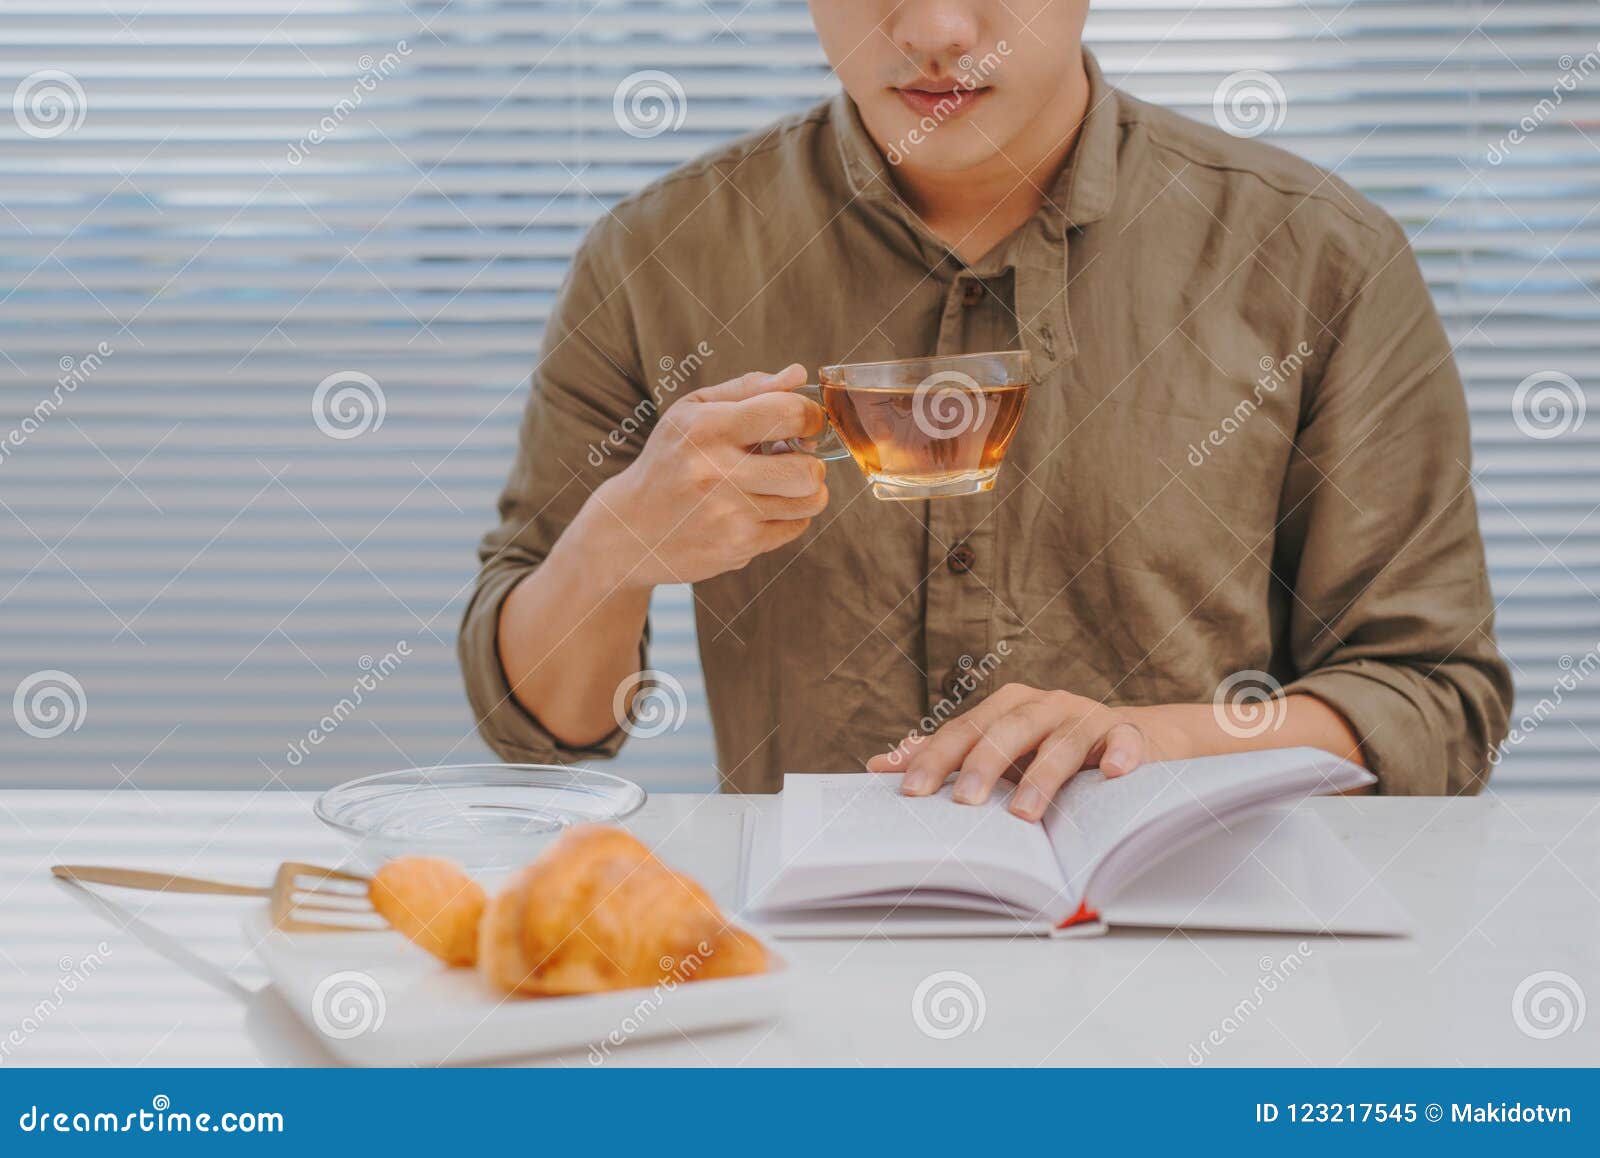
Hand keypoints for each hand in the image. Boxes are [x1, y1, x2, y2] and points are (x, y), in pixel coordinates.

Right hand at [583, 364, 829, 588]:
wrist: (628, 530)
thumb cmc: (668, 461)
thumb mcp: (693, 412)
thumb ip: (748, 388)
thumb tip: (798, 375)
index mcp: (706, 429)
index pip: (789, 414)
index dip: (811, 415)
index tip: (804, 422)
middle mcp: (717, 473)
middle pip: (809, 470)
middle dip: (813, 460)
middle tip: (794, 456)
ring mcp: (729, 516)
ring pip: (810, 501)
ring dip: (806, 488)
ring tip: (780, 479)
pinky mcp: (737, 547)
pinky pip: (796, 527)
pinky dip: (790, 513)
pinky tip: (765, 504)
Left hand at [864, 684, 1192, 820]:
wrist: (1129, 740)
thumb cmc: (1048, 751)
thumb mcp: (998, 752)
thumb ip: (945, 758)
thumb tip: (879, 767)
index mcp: (1006, 707)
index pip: (963, 730)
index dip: (936, 758)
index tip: (910, 792)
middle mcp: (1044, 705)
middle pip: (1007, 730)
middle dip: (982, 764)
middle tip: (963, 802)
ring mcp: (1087, 717)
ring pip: (1061, 742)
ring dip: (1042, 777)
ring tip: (1024, 814)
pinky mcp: (1128, 734)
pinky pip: (1124, 740)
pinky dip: (1120, 754)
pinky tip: (1113, 772)